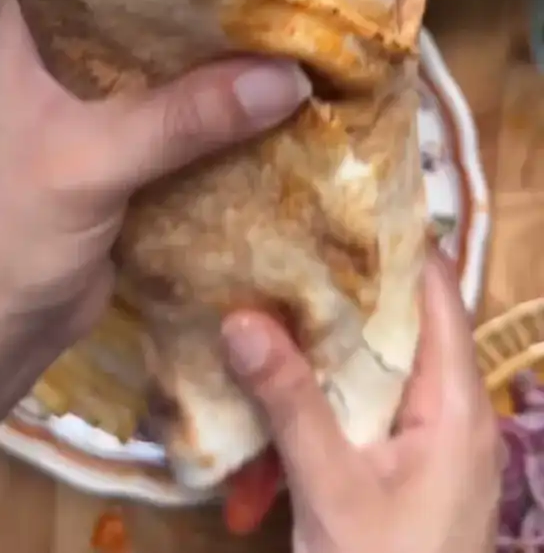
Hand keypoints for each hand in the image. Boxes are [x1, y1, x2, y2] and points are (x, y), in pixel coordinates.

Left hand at [0, 0, 310, 352]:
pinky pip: (192, 115)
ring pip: (180, 64)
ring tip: (311, 32)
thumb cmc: (16, 228)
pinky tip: (290, 97)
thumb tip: (292, 76)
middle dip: (222, 7)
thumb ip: (186, 117)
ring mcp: (103, 98)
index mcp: (34, 24)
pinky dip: (232, 111)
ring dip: (234, 62)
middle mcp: (69, 48)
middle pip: (157, 11)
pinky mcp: (133, 144)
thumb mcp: (94, 160)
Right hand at [222, 251, 500, 552]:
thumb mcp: (331, 488)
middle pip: (393, 333)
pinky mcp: (407, 481)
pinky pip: (359, 434)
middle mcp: (451, 415)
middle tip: (271, 264)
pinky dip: (313, 440)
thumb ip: (289, 399)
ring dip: (308, 388)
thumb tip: (240, 315)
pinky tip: (258, 470)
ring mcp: (431, 451)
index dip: (393, 243)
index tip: (333, 205)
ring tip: (250, 364)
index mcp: (453, 401)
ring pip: (367, 388)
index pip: (436, 291)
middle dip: (328, 311)